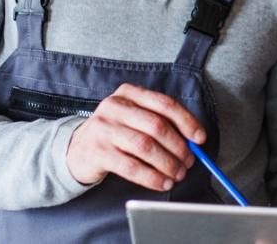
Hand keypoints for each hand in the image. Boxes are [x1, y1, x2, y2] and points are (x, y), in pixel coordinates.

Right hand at [65, 83, 206, 190]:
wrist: (76, 149)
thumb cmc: (115, 133)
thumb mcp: (134, 118)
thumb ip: (160, 122)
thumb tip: (194, 140)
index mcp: (129, 93)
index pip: (165, 104)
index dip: (187, 122)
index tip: (200, 138)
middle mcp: (115, 106)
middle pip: (157, 126)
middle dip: (179, 147)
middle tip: (189, 162)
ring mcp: (104, 128)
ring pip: (145, 147)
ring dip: (167, 164)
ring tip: (177, 175)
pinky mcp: (97, 151)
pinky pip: (131, 167)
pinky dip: (152, 177)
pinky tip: (162, 183)